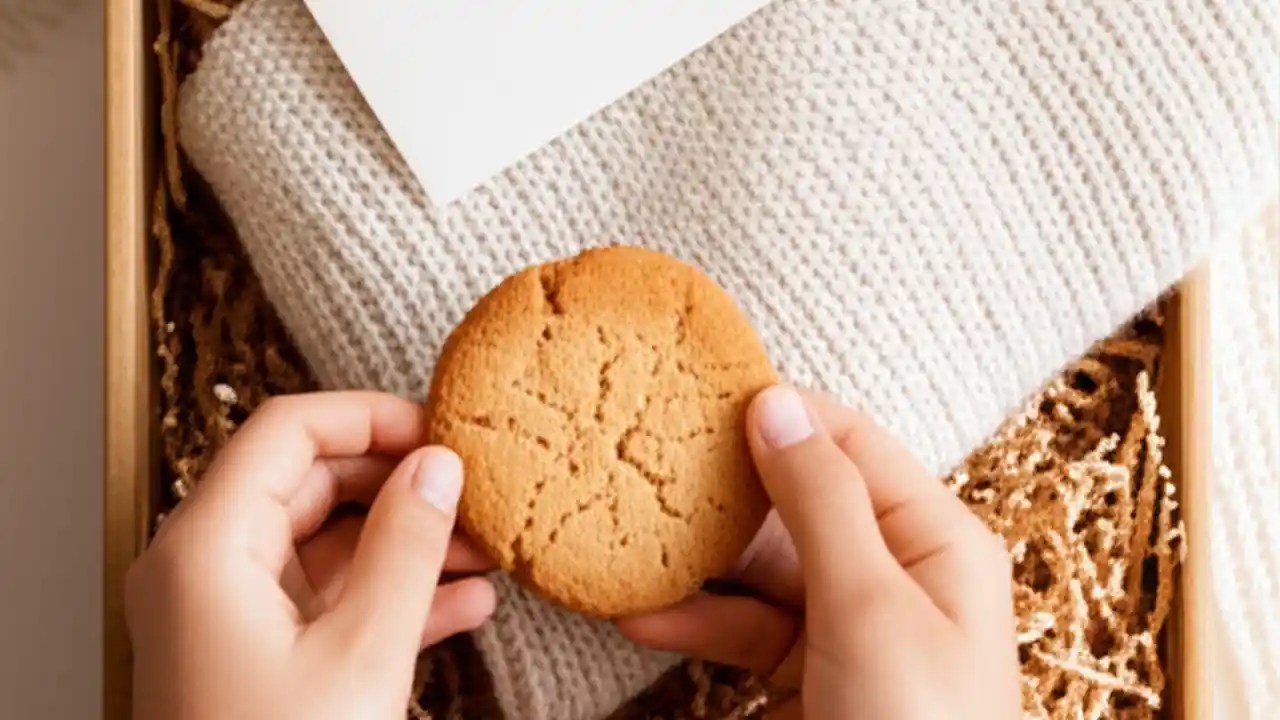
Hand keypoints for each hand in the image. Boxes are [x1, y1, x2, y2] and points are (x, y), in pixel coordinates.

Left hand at [125, 392, 496, 719]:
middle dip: (402, 485)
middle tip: (475, 492)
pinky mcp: (257, 658)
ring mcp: (229, 616)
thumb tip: (439, 468)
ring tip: (485, 551)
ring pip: (328, 545)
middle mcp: (207, 570)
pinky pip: (328, 600)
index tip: (442, 429)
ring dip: (408, 544)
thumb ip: (407, 550)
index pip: (289, 431)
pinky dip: (391, 595)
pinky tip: (461, 606)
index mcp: (208, 549)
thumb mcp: (362, 655)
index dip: (371, 417)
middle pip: (311, 483)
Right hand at [618, 387, 1019, 718]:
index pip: (849, 443)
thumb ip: (819, 501)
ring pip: (760, 566)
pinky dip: (696, 619)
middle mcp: (892, 570)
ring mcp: (846, 623)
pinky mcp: (805, 672)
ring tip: (626, 537)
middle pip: (796, 500)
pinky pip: (743, 627)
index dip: (780, 413)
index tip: (700, 392)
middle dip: (725, 488)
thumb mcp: (868, 605)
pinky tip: (640, 615)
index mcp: (932, 537)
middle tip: (646, 459)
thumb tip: (776, 405)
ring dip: (697, 559)